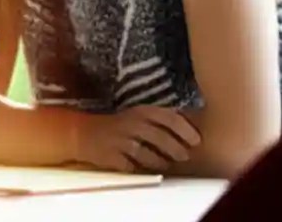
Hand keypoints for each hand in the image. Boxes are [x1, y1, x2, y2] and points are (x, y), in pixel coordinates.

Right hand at [73, 106, 201, 172]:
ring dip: (161, 163)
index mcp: (140, 111)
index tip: (196, 141)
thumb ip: (161, 120)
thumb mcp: (138, 115)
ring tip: (166, 165)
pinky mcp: (112, 158)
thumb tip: (192, 129)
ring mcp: (121, 141)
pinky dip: (142, 170)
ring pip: (149, 156)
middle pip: (161, 139)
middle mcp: (131, 124)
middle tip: (184, 157)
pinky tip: (146, 169)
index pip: (170, 117)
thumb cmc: (119, 126)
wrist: (84, 134)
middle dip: (176, 150)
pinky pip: (133, 168)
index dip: (186, 130)